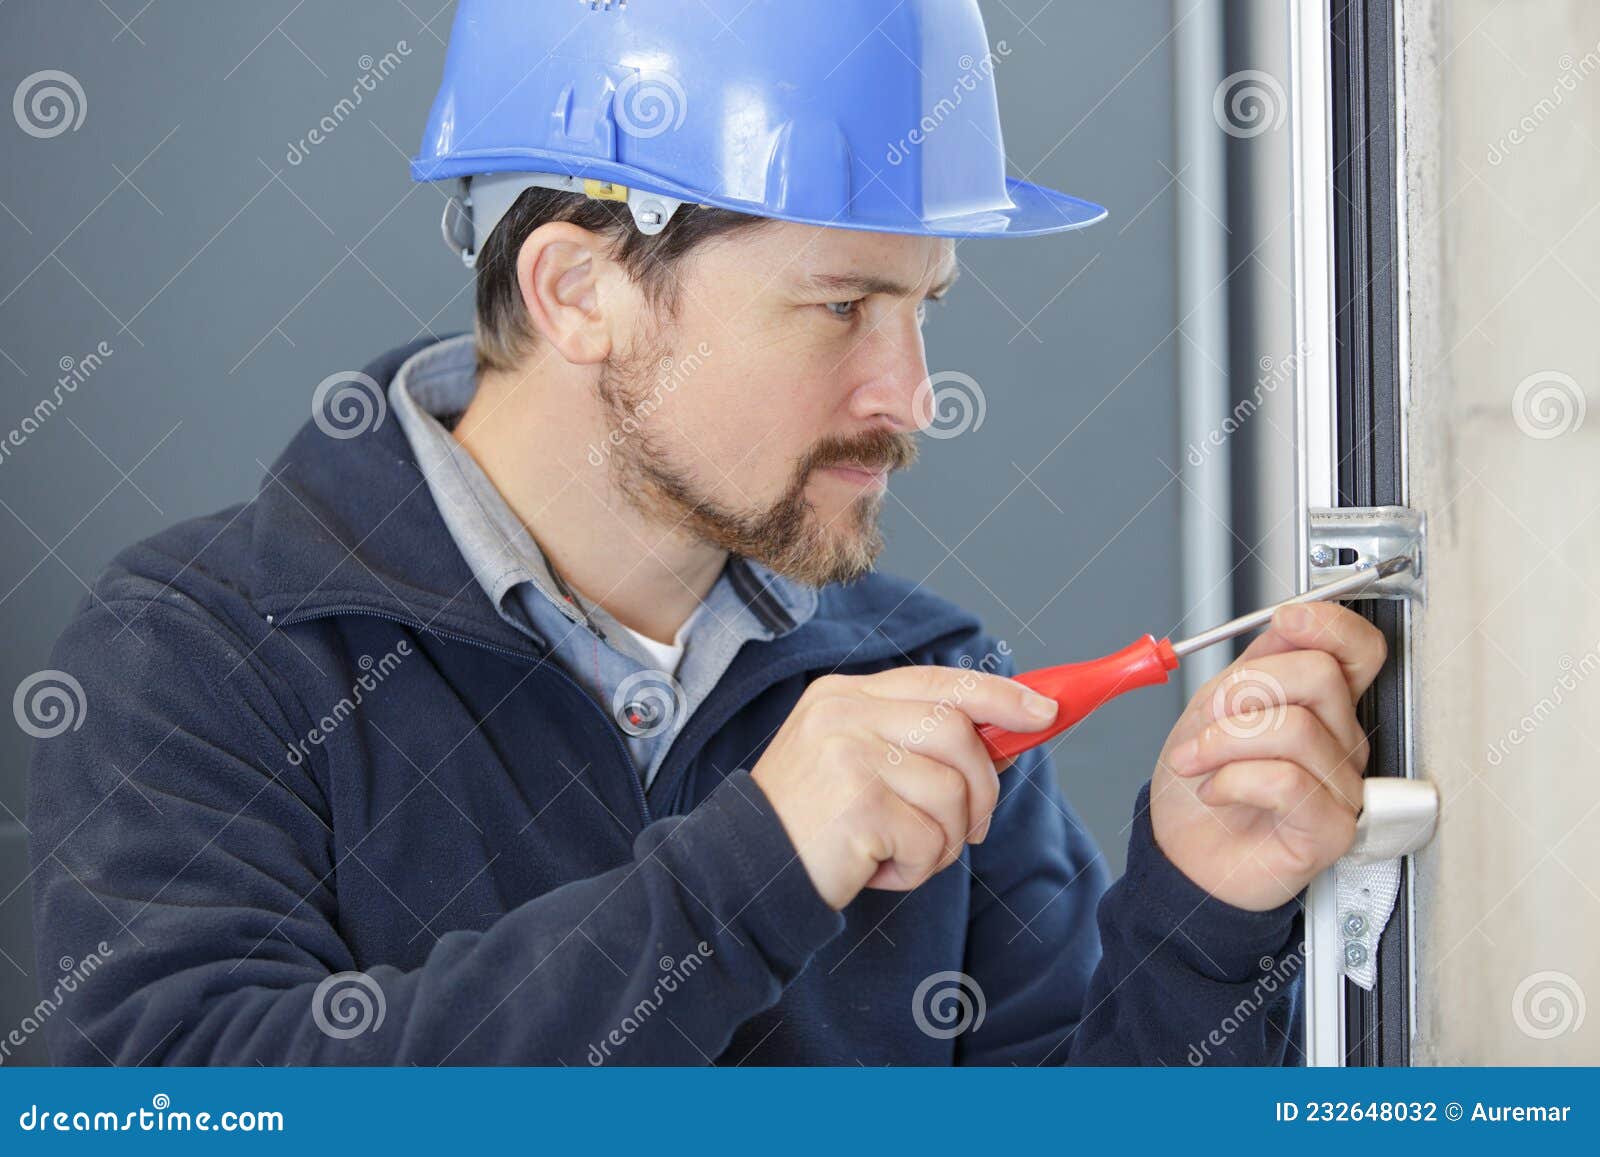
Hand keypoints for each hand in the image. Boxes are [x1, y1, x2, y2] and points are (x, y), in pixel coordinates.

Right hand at [751, 666, 1059, 909]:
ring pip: (952, 791)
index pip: (939, 682)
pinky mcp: (856, 804)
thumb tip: (1007, 735)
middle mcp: (844, 713)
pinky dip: (917, 866)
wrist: (746, 872)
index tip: (1045, 712)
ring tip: (904, 851)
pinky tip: (878, 868)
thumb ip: (917, 742)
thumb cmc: (813, 823)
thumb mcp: (859, 762)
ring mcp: (847, 754)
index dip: (1000, 696)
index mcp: (845, 694)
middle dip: (983, 788)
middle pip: (956, 733)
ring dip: (946, 838)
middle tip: (974, 828)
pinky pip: (928, 837)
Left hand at [1150, 603, 1387, 910]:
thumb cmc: (1201, 781)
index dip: (1330, 624)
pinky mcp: (1332, 829)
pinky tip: (1217, 792)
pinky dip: (1232, 780)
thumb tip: (1294, 618)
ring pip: (1295, 728)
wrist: (1182, 851)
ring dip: (1222, 742)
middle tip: (1210, 721)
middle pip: (1320, 676)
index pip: (1361, 648)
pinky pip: (1285, 781)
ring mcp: (1343, 786)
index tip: (1287, 619)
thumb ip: (1259, 662)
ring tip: (1198, 763)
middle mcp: (1342, 740)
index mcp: (1320, 702)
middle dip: (1244, 690)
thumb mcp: (1216, 705)